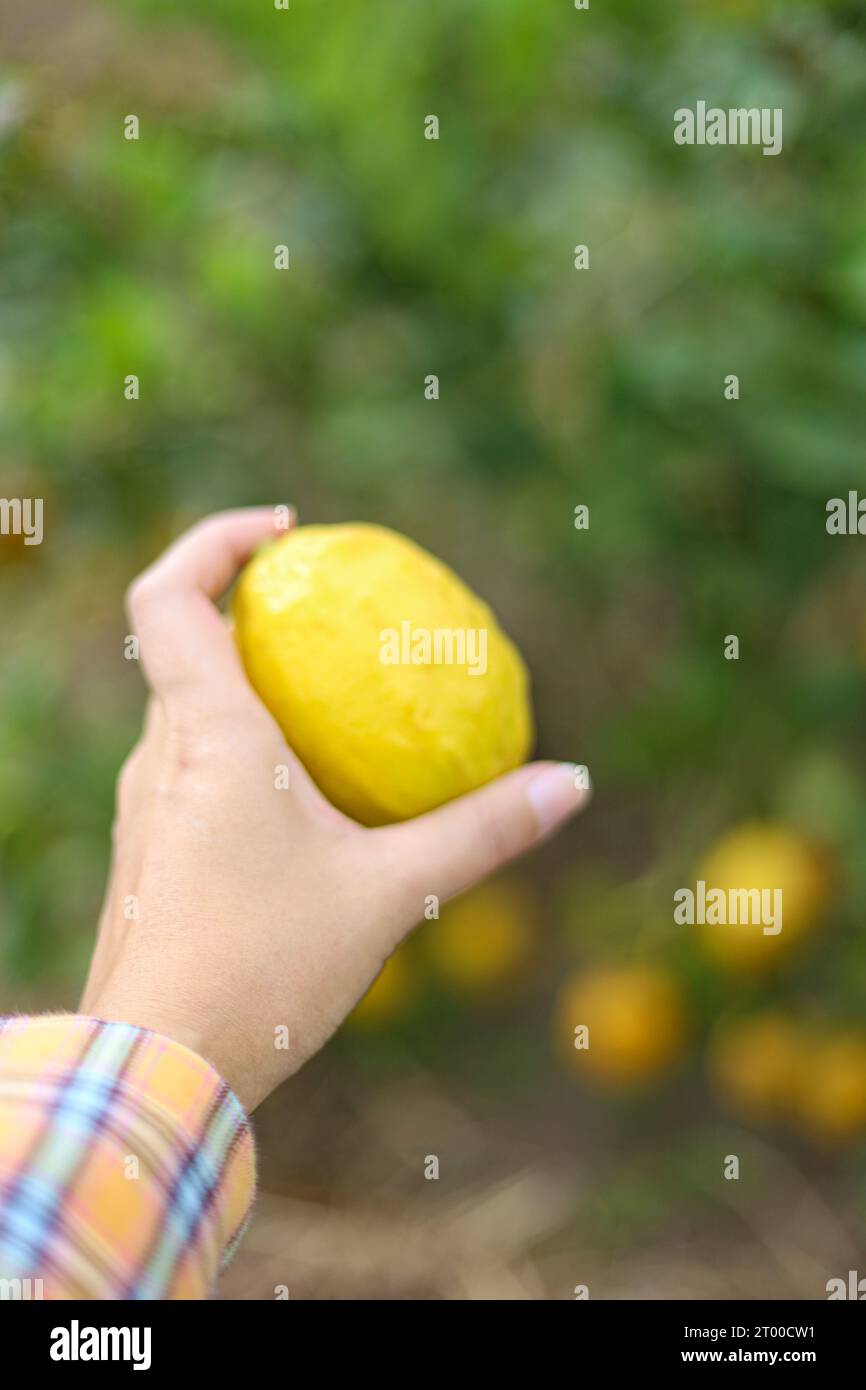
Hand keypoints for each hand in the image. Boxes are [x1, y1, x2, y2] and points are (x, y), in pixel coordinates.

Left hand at [82, 509, 588, 1110]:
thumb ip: (482, 831)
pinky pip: (192, 769)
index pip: (167, 595)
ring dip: (249, 687)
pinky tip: (303, 800)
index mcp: (205, 734)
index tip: (287, 530)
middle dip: (252, 611)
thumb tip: (572, 784)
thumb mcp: (392, 893)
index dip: (214, 540)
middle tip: (329, 615)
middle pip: (184, 644)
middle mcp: (158, 756)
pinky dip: (242, 750)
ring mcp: (144, 808)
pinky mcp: (148, 855)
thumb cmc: (266, 968)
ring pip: (188, 711)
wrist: (160, 1071)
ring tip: (330, 710)